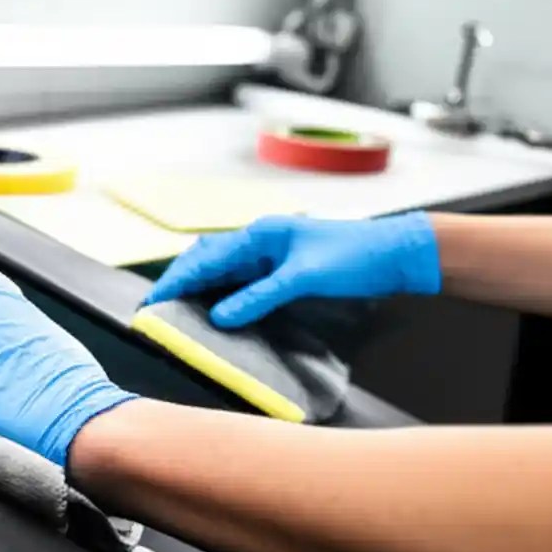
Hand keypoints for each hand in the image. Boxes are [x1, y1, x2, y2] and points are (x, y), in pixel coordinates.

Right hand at [144, 212, 440, 327]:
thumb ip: (259, 296)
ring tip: (178, 311)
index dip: (177, 280)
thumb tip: (220, 316)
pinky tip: (216, 309)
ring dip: (199, 287)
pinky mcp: (282, 268)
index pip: (204, 258)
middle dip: (180, 281)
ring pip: (221, 269)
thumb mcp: (303, 278)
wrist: (397, 254)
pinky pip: (240, 279)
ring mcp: (270, 254)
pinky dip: (222, 293)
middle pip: (206, 259)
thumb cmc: (355, 257)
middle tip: (157, 308)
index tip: (154, 302)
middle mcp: (259, 241)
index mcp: (259, 234)